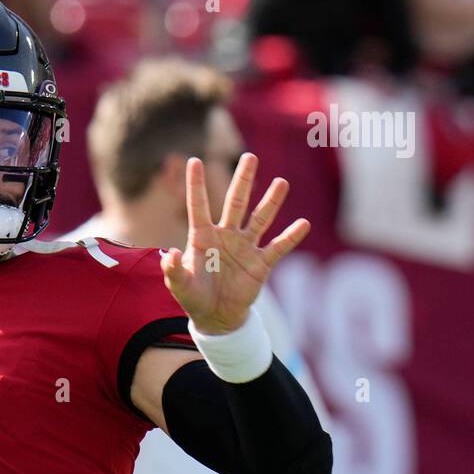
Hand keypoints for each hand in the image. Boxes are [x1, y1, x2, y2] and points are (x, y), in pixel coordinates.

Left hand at [161, 152, 309, 333]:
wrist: (216, 316)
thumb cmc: (193, 296)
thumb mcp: (179, 285)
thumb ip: (173, 270)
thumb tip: (171, 255)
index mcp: (202, 236)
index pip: (198, 206)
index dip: (196, 185)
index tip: (194, 160)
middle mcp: (225, 235)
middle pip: (235, 203)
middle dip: (242, 180)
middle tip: (249, 156)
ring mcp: (245, 247)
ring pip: (260, 219)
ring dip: (270, 202)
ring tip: (281, 183)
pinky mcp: (261, 263)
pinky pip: (278, 247)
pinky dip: (290, 237)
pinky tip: (303, 224)